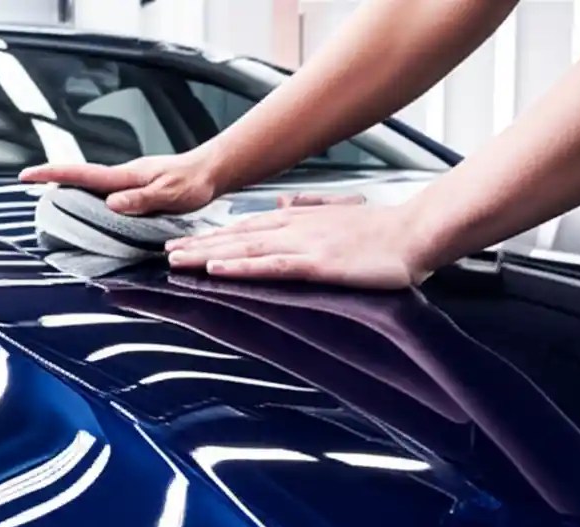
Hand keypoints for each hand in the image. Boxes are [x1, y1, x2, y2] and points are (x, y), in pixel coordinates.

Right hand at [19, 151, 221, 214]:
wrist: (212, 170)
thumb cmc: (195, 183)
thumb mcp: (171, 194)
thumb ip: (142, 199)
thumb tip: (110, 203)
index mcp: (126, 176)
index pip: (83, 174)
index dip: (53, 174)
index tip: (27, 175)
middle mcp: (123, 177)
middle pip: (80, 176)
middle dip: (53, 177)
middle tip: (26, 182)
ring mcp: (129, 181)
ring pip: (92, 184)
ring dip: (69, 186)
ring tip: (47, 195)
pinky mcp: (136, 188)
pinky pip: (105, 191)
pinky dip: (89, 194)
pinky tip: (87, 204)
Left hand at [165, 204, 433, 289]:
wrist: (415, 232)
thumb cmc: (382, 230)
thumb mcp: (337, 213)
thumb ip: (305, 209)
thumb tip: (279, 204)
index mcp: (297, 219)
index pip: (244, 228)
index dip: (210, 236)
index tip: (182, 242)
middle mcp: (293, 228)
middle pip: (235, 238)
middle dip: (197, 246)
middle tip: (164, 254)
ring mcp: (303, 245)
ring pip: (244, 250)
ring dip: (207, 255)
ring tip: (176, 261)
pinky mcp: (317, 264)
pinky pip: (270, 266)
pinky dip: (240, 267)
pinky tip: (215, 270)